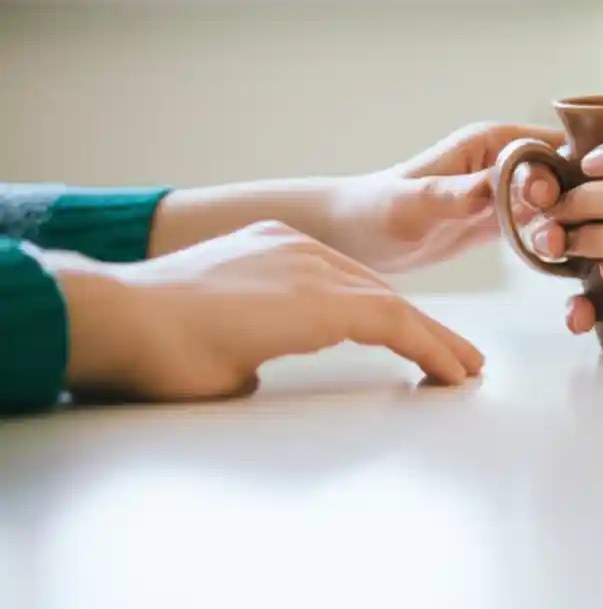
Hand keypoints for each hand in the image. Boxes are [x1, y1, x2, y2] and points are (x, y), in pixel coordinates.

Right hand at [47, 221, 482, 401]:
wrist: (119, 319)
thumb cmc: (149, 342)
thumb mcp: (211, 342)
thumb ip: (243, 350)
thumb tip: (251, 372)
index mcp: (271, 252)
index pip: (345, 284)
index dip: (387, 315)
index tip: (416, 340)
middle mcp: (298, 247)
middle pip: (377, 290)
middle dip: (422, 327)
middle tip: (456, 358)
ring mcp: (311, 264)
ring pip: (394, 305)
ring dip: (435, 341)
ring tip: (465, 370)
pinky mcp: (321, 297)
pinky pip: (394, 323)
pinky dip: (429, 348)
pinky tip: (451, 374)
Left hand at [148, 122, 564, 272]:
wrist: (352, 236)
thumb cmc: (374, 210)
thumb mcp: (415, 202)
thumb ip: (457, 193)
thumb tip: (499, 186)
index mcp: (491, 141)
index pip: (551, 144)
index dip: (565, 172)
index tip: (557, 204)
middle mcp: (505, 161)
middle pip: (565, 175)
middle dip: (571, 203)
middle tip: (555, 236)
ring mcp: (507, 193)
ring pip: (560, 202)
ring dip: (565, 226)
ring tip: (551, 251)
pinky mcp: (502, 222)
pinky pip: (543, 226)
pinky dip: (553, 241)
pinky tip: (554, 261)